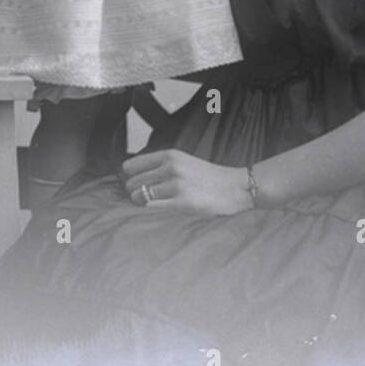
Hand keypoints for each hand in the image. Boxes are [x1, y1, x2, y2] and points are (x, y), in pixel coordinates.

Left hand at [121, 149, 252, 215]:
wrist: (235, 187)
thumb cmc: (207, 177)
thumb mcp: (183, 161)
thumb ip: (160, 166)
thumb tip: (133, 177)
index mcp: (169, 155)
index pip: (131, 166)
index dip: (129, 177)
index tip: (135, 183)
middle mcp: (171, 168)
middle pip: (133, 182)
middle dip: (134, 191)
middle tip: (143, 196)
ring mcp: (176, 185)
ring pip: (139, 196)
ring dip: (141, 202)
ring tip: (152, 203)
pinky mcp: (182, 202)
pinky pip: (152, 207)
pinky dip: (151, 210)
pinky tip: (160, 209)